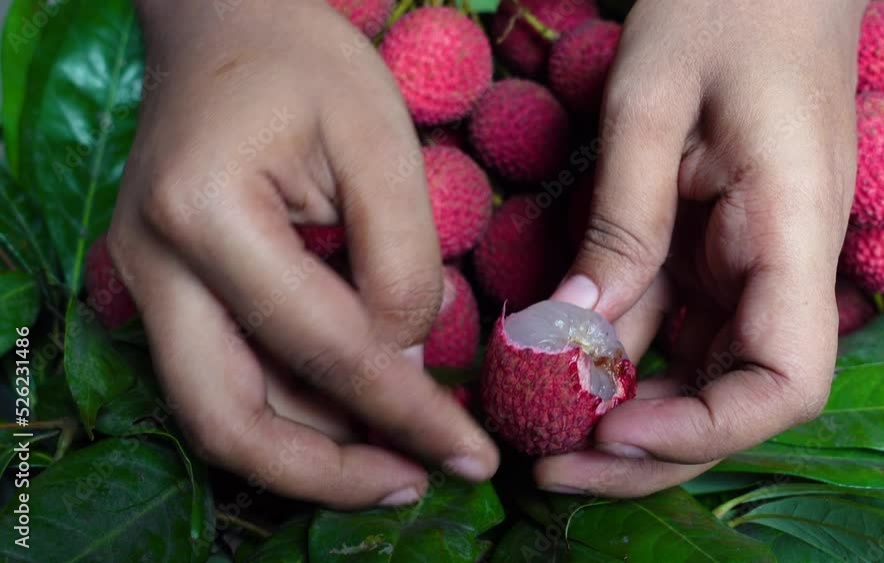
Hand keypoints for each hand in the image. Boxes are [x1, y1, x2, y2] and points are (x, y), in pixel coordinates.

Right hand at [110, 0, 497, 507]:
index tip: (473, 455)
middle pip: (228, 422)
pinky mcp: (166, 291)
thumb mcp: (381, 141)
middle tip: (418, 481)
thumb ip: (403, 261)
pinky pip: (226, 379)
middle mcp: (153, 266)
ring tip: (402, 457)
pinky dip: (293, 413)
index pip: (324, 350)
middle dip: (327, 474)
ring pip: (220, 415)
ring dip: (312, 453)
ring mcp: (146, 283)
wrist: (223, 23)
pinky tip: (359, 415)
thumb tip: (408, 365)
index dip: (407, 415)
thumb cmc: (304, 62)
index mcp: (206, 215)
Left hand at [539, 0, 864, 496]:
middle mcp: (779, 264)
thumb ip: (624, 220)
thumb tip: (579, 327)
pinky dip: (614, 352)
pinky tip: (554, 363)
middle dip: (645, 447)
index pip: (786, 381)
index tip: (614, 432)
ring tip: (535, 432)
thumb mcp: (655, 100)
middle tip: (550, 467)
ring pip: (694, 370)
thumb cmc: (725, 5)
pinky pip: (668, 319)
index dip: (705, 429)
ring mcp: (745, 259)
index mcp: (792, 231)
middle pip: (731, 396)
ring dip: (621, 408)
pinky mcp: (711, 244)